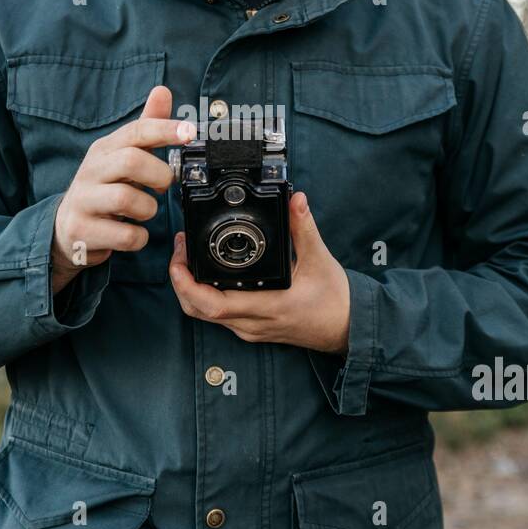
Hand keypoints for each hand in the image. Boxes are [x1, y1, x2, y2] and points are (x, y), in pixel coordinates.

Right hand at [51, 85, 195, 292]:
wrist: (67, 229)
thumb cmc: (103, 188)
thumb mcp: (122, 156)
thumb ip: (145, 127)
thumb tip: (162, 91)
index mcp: (104, 149)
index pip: (135, 131)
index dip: (165, 129)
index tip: (190, 133)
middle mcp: (90, 171)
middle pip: (131, 161)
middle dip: (159, 175)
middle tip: (163, 185)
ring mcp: (83, 201)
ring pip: (127, 199)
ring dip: (148, 208)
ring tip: (143, 210)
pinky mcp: (82, 231)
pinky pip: (124, 236)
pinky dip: (139, 237)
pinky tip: (133, 232)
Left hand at [169, 191, 350, 354]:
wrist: (347, 328)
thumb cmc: (335, 301)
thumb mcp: (320, 260)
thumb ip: (304, 228)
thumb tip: (295, 199)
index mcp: (267, 307)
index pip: (212, 304)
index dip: (187, 283)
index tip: (180, 258)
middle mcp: (252, 323)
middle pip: (198, 310)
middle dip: (180, 280)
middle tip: (181, 249)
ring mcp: (250, 329)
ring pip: (205, 315)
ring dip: (190, 288)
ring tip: (189, 257)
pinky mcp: (251, 328)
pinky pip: (217, 316)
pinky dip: (204, 296)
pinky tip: (207, 274)